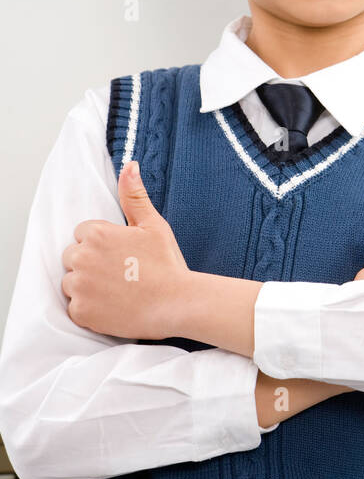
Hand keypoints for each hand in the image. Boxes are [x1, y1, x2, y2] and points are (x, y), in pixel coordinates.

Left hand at [61, 161, 190, 339]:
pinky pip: (74, 308)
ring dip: (87, 287)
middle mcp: (82, 258)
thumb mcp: (154, 224)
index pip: (83, 234)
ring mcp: (80, 287)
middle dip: (90, 263)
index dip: (103, 244)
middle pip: (72, 257)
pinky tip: (112, 307)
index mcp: (96, 234)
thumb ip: (134, 195)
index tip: (122, 255)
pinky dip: (89, 310)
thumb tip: (129, 166)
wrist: (177, 304)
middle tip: (119, 274)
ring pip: (71, 283)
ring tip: (116, 291)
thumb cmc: (167, 264)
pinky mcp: (81, 313)